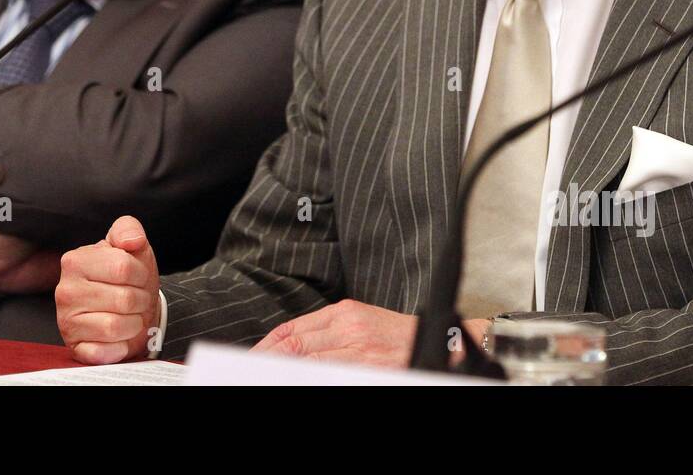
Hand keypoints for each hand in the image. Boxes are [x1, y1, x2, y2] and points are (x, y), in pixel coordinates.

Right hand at [57, 215, 160, 365]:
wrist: (124, 308)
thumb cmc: (126, 275)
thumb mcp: (130, 245)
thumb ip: (129, 230)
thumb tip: (132, 241)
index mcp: (75, 261)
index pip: (123, 267)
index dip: (141, 273)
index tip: (138, 276)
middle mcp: (65, 291)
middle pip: (124, 299)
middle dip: (141, 299)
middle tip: (137, 298)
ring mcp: (67, 321)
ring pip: (116, 326)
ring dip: (134, 323)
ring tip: (130, 315)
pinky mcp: (76, 348)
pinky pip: (105, 353)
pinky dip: (120, 346)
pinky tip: (119, 336)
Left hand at [250, 302, 490, 367]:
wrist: (444, 344)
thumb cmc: (401, 335)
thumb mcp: (363, 320)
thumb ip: (329, 329)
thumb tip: (290, 345)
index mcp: (345, 312)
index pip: (293, 329)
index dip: (267, 345)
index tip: (250, 357)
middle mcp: (350, 328)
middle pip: (296, 346)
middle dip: (269, 360)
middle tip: (247, 370)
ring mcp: (360, 351)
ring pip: (309, 363)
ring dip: (284, 371)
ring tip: (265, 376)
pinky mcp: (370, 368)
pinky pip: (331, 376)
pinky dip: (310, 378)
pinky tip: (297, 380)